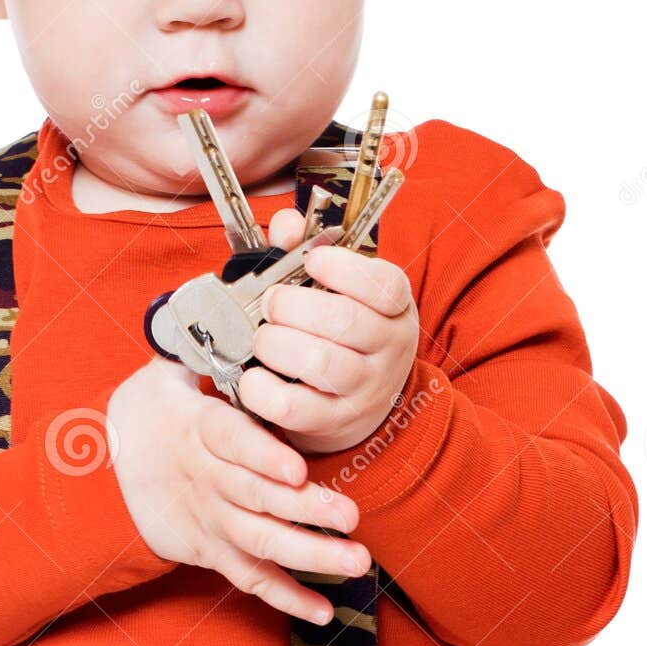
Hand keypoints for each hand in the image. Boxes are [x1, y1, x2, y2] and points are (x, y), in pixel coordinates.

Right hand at [107, 357, 369, 624]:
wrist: (98, 476)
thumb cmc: (143, 416)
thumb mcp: (160, 374)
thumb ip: (197, 346)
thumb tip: (219, 301)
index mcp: (197, 430)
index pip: (231, 443)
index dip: (263, 457)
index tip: (297, 467)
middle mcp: (206, 480)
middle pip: (256, 498)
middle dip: (306, 511)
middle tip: (351, 516)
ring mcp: (210, 520)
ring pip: (260, 542)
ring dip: (309, 555)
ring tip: (355, 562)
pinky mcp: (212, 551)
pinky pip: (250, 579)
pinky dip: (286, 598)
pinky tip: (324, 610)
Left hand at [235, 206, 419, 454]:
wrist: (359, 404)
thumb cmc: (340, 334)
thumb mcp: (336, 290)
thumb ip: (306, 249)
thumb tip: (286, 224)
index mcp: (393, 307)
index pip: (384, 284)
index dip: (345, 268)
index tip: (313, 260)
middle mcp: (388, 347)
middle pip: (344, 321)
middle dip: (293, 306)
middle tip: (271, 304)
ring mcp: (365, 388)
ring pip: (322, 364)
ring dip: (277, 345)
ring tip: (263, 339)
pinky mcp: (335, 421)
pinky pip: (295, 408)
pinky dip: (263, 390)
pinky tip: (253, 377)